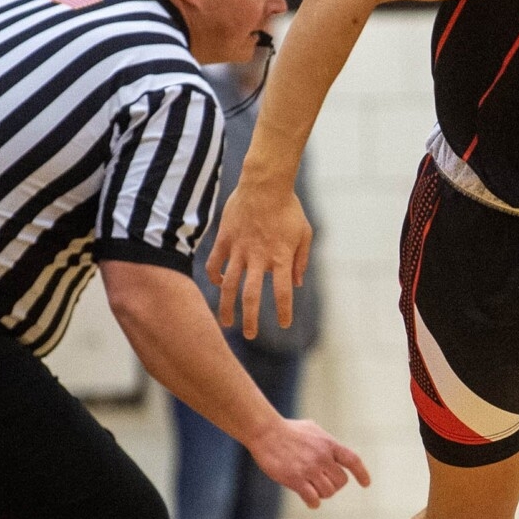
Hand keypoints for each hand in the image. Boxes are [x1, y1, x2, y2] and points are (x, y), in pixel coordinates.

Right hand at [207, 176, 311, 338]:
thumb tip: (297, 284)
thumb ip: (301, 260)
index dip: (283, 311)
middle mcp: (259, 258)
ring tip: (226, 323)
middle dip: (249, 318)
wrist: (265, 183)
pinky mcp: (225, 239)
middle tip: (249, 335)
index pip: (282, 293)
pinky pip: (215, 263)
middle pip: (251, 296)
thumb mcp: (304, 234)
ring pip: (229, 285)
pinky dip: (215, 277)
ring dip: (226, 306)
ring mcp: (239, 249)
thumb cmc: (288, 208)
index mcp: (280, 257)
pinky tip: (219, 285)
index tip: (283, 324)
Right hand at [249, 418, 371, 507]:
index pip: (353, 460)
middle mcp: (322, 457)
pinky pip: (312, 499)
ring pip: (328, 492)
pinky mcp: (295, 479)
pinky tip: (310, 501)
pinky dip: (313, 503)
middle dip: (334, 486)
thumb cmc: (286, 429)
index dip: (361, 473)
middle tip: (323, 485)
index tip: (366, 484)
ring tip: (313, 490)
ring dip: (322, 494)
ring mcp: (309, 469)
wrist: (266, 432)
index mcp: (329, 444)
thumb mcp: (311, 428)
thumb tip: (329, 448)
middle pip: (341, 481)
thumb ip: (324, 440)